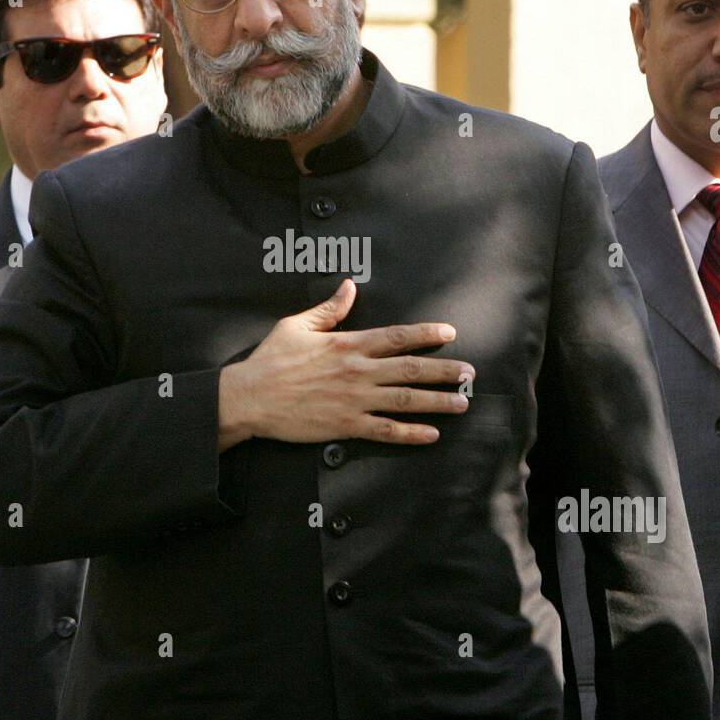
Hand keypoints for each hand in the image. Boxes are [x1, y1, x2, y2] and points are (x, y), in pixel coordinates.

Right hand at [217, 279, 473, 450]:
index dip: (426, 334)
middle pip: (411, 369)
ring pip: (405, 400)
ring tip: (463, 402)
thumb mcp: (297, 325)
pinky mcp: (345, 425)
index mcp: (348, 344)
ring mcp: (354, 400)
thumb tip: (350, 286)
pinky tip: (431, 434)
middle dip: (444, 371)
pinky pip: (385, 430)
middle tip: (470, 373)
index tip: (450, 333)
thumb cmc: (271, 360)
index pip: (397, 337)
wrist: (250, 397)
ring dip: (438, 401)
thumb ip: (329, 308)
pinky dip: (410, 433)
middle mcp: (358, 371)